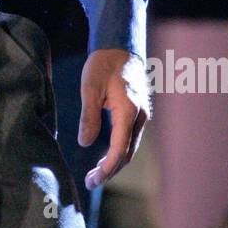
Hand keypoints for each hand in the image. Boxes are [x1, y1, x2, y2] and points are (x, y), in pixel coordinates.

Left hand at [78, 48, 149, 190]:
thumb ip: (88, 116)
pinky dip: (120, 151)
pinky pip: (131, 138)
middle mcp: (139, 116)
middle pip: (127, 154)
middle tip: (90, 182)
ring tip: (95, 173)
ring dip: (115, 163)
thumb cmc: (103, 64)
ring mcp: (141, 115)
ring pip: (131, 147)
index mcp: (128, 111)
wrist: (120, 46)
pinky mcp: (138, 112)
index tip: (93, 180)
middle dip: (110, 171)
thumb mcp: (90, 87)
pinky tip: (106, 155)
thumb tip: (85, 143)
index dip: (107, 168)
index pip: (119, 149)